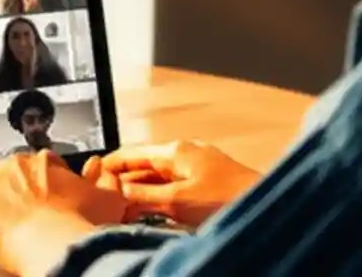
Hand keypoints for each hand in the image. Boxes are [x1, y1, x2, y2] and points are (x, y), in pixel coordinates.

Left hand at [0, 150, 128, 276]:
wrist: (55, 243)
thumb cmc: (81, 225)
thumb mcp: (108, 200)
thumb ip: (105, 181)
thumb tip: (102, 169)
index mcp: (44, 164)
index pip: (39, 162)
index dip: (41, 178)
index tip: (45, 191)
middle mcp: (15, 168)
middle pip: (6, 170)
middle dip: (10, 185)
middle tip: (18, 205)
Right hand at [83, 140, 260, 227]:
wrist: (267, 204)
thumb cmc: (228, 199)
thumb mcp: (176, 201)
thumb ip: (143, 196)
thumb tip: (119, 193)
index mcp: (175, 150)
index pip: (132, 152)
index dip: (110, 164)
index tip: (94, 174)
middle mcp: (186, 153)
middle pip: (145, 165)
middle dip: (125, 181)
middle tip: (107, 197)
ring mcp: (199, 166)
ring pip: (160, 177)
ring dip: (143, 191)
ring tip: (126, 208)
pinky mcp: (209, 181)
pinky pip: (175, 185)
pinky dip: (160, 196)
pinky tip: (156, 211)